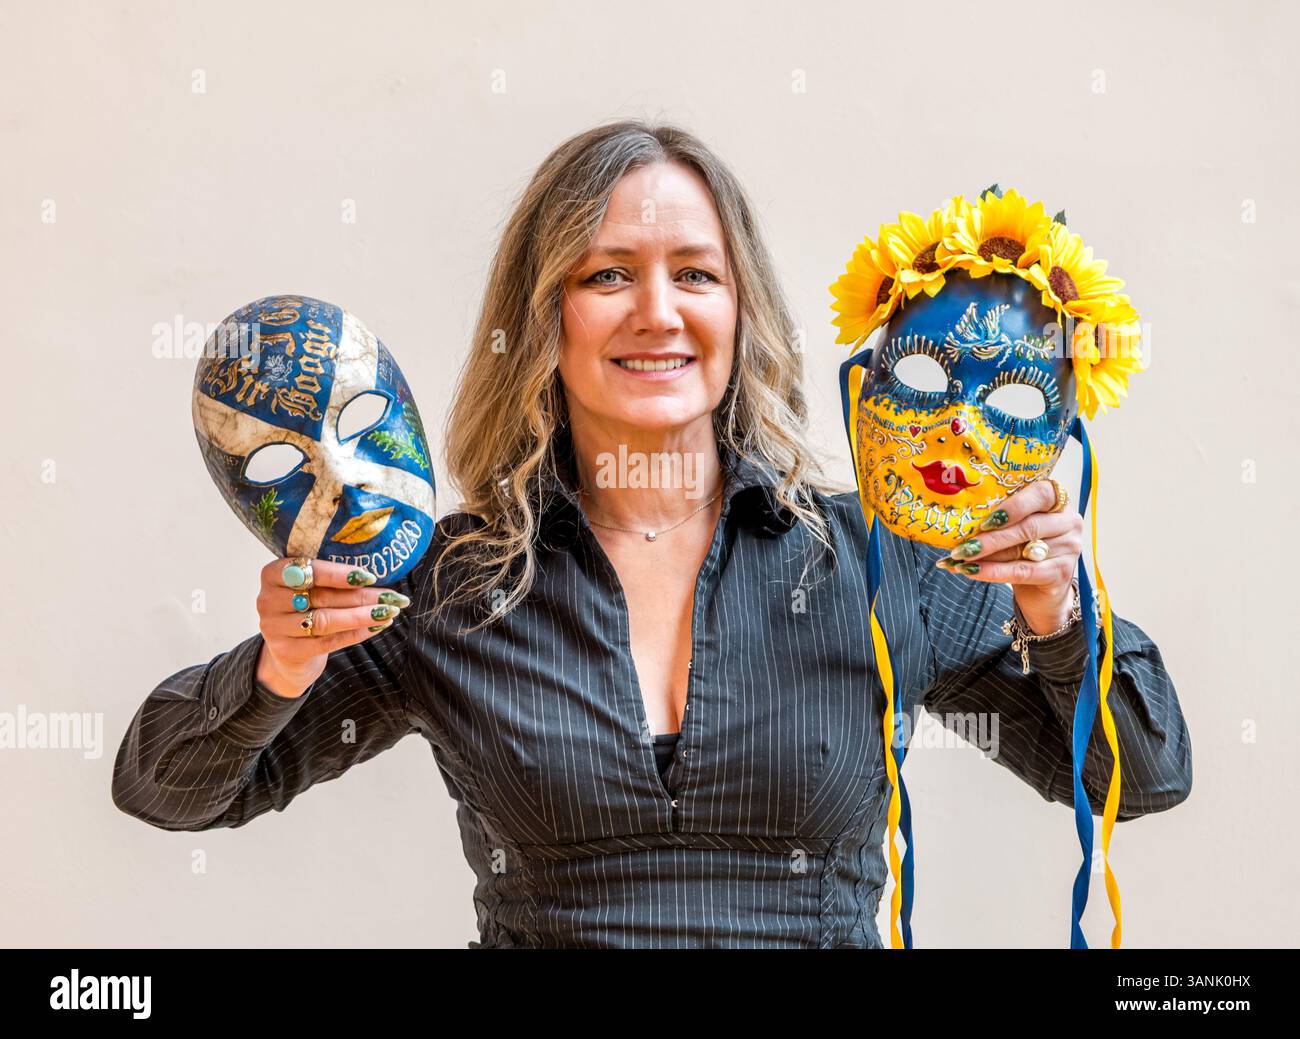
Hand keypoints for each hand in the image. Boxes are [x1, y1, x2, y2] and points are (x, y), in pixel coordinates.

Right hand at [255, 558, 409, 698]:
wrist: (288, 650)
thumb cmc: (306, 607)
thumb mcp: (311, 587)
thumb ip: (332, 577)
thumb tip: (375, 573)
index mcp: (273, 573)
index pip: (308, 570)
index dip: (340, 574)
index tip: (370, 576)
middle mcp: (268, 599)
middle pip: (322, 596)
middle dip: (362, 596)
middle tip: (393, 597)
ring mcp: (274, 627)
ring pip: (325, 620)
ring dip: (361, 616)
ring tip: (389, 613)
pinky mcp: (287, 650)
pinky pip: (327, 642)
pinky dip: (355, 634)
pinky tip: (375, 627)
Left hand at [936, 479, 1080, 634]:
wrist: (1043, 588)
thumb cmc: (1024, 548)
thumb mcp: (1016, 528)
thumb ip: (1000, 519)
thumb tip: (960, 520)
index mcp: (1057, 501)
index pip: (1040, 494)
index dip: (1013, 506)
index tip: (985, 520)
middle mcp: (1068, 521)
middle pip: (1028, 526)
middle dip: (991, 537)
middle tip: (962, 546)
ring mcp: (1069, 547)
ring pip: (1023, 549)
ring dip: (987, 555)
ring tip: (961, 558)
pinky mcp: (1062, 572)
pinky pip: (1023, 571)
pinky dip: (994, 572)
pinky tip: (973, 572)